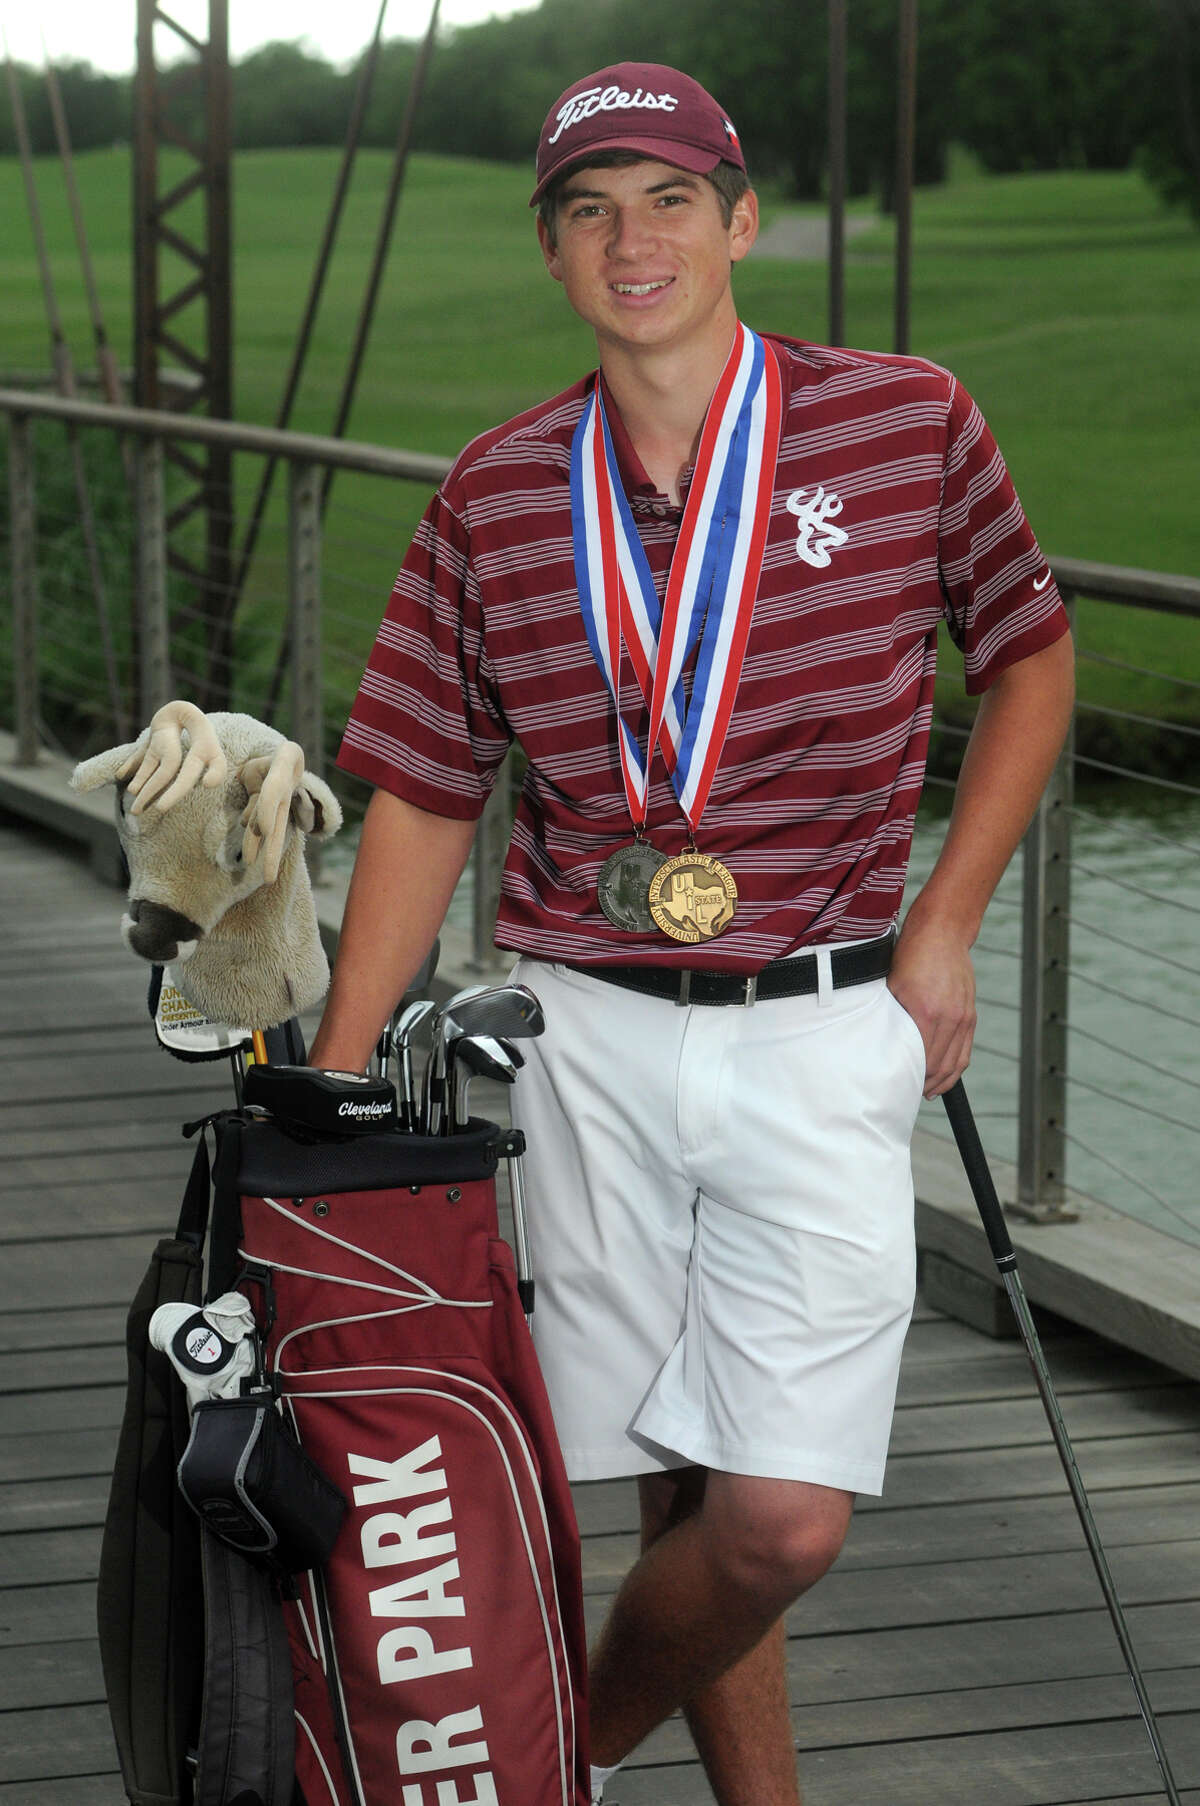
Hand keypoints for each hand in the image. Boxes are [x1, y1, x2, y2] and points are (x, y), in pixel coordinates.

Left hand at [888, 917, 976, 1097]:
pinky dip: (954, 1069)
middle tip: (905, 1094)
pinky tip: (942, 1079)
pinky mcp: (970, 1015)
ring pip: (954, 1063)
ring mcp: (963, 1017)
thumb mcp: (892, 986)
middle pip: (938, 1066)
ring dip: (939, 1081)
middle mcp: (950, 1018)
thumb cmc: (911, 956)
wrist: (942, 933)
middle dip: (922, 1084)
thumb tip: (882, 1047)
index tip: (897, 1087)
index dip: (910, 1078)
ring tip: (923, 1091)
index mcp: (926, 1012)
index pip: (920, 1060)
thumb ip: (891, 1017)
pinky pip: (965, 1052)